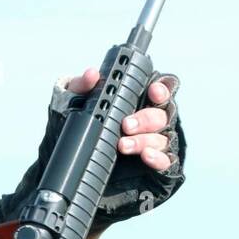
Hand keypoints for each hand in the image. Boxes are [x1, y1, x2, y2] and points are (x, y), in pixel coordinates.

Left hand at [64, 67, 178, 172]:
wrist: (74, 162)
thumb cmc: (82, 124)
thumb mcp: (77, 102)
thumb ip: (82, 86)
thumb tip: (92, 75)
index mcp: (140, 100)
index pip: (161, 90)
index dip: (162, 89)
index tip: (153, 91)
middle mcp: (151, 120)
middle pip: (161, 115)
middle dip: (145, 119)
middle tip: (125, 125)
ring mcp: (154, 142)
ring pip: (161, 138)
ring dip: (144, 140)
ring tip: (123, 145)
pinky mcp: (153, 163)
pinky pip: (164, 161)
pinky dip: (157, 158)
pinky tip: (146, 156)